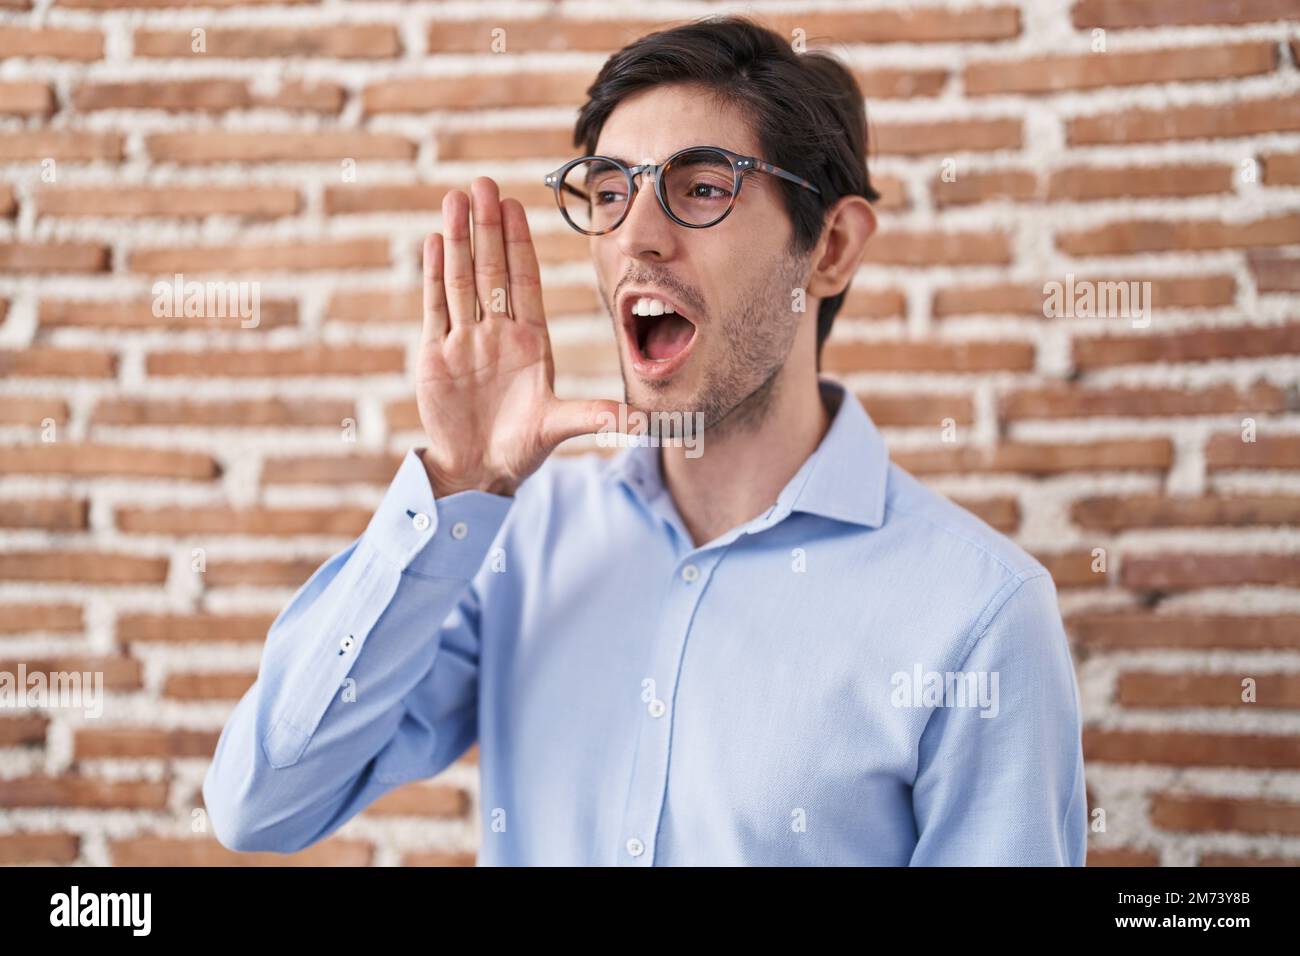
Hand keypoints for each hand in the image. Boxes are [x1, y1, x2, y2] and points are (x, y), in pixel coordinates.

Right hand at [416, 178, 630, 497]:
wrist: (478, 470)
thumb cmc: (521, 448)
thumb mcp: (558, 428)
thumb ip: (594, 417)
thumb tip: (641, 420)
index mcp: (530, 341)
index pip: (524, 281)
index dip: (518, 243)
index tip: (515, 205)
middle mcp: (497, 332)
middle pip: (491, 269)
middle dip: (487, 227)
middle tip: (483, 183)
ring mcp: (465, 340)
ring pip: (461, 279)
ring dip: (459, 240)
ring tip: (455, 199)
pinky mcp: (435, 355)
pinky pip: (435, 307)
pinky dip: (434, 275)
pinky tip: (434, 242)